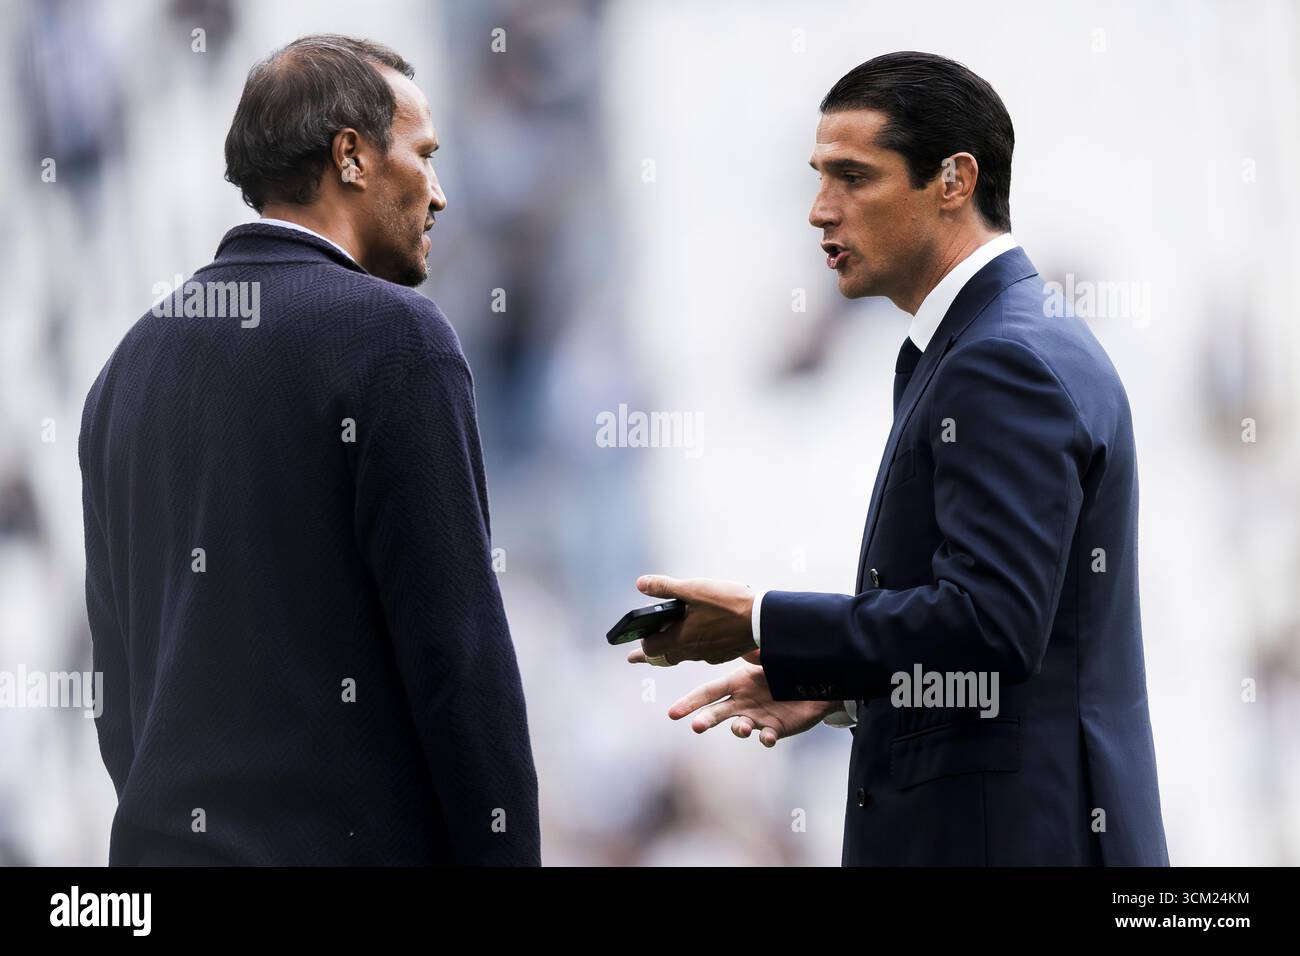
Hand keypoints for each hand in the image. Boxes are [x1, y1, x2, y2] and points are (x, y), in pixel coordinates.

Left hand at [626, 575, 756, 665]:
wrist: (762, 619)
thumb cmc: (727, 604)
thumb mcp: (692, 589)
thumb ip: (665, 587)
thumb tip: (641, 584)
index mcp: (680, 639)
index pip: (650, 649)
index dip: (641, 643)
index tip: (636, 640)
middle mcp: (692, 652)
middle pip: (666, 656)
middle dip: (652, 654)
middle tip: (639, 656)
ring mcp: (709, 655)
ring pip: (685, 654)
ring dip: (676, 645)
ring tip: (673, 635)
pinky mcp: (723, 653)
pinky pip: (704, 652)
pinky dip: (697, 643)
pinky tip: (703, 631)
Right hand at [669, 650, 842, 746]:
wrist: (816, 685)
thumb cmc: (787, 667)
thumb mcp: (769, 654)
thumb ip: (754, 650)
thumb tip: (741, 639)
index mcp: (737, 682)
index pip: (709, 692)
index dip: (690, 701)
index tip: (673, 713)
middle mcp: (742, 701)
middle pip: (717, 712)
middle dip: (705, 719)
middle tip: (695, 726)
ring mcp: (756, 716)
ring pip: (739, 726)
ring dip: (738, 728)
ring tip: (742, 727)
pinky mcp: (774, 729)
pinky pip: (766, 736)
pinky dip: (764, 738)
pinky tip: (767, 736)